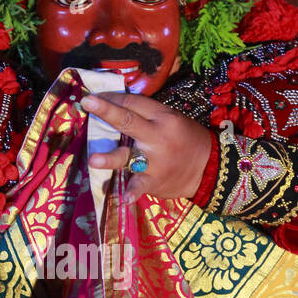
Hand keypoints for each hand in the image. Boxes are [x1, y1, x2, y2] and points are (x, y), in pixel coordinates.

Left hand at [81, 91, 213, 204]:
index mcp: (162, 117)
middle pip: (129, 122)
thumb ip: (146, 116)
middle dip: (107, 112)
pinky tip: (123, 198)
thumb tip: (113, 106)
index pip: (133, 103)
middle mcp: (157, 136)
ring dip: (110, 158)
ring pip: (129, 157)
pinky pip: (141, 186)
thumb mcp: (171, 120)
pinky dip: (133, 192)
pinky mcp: (155, 181)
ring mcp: (155, 161)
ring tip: (93, 160)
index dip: (111, 99)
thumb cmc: (186, 139)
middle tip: (88, 102)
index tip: (92, 98)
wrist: (210, 167)